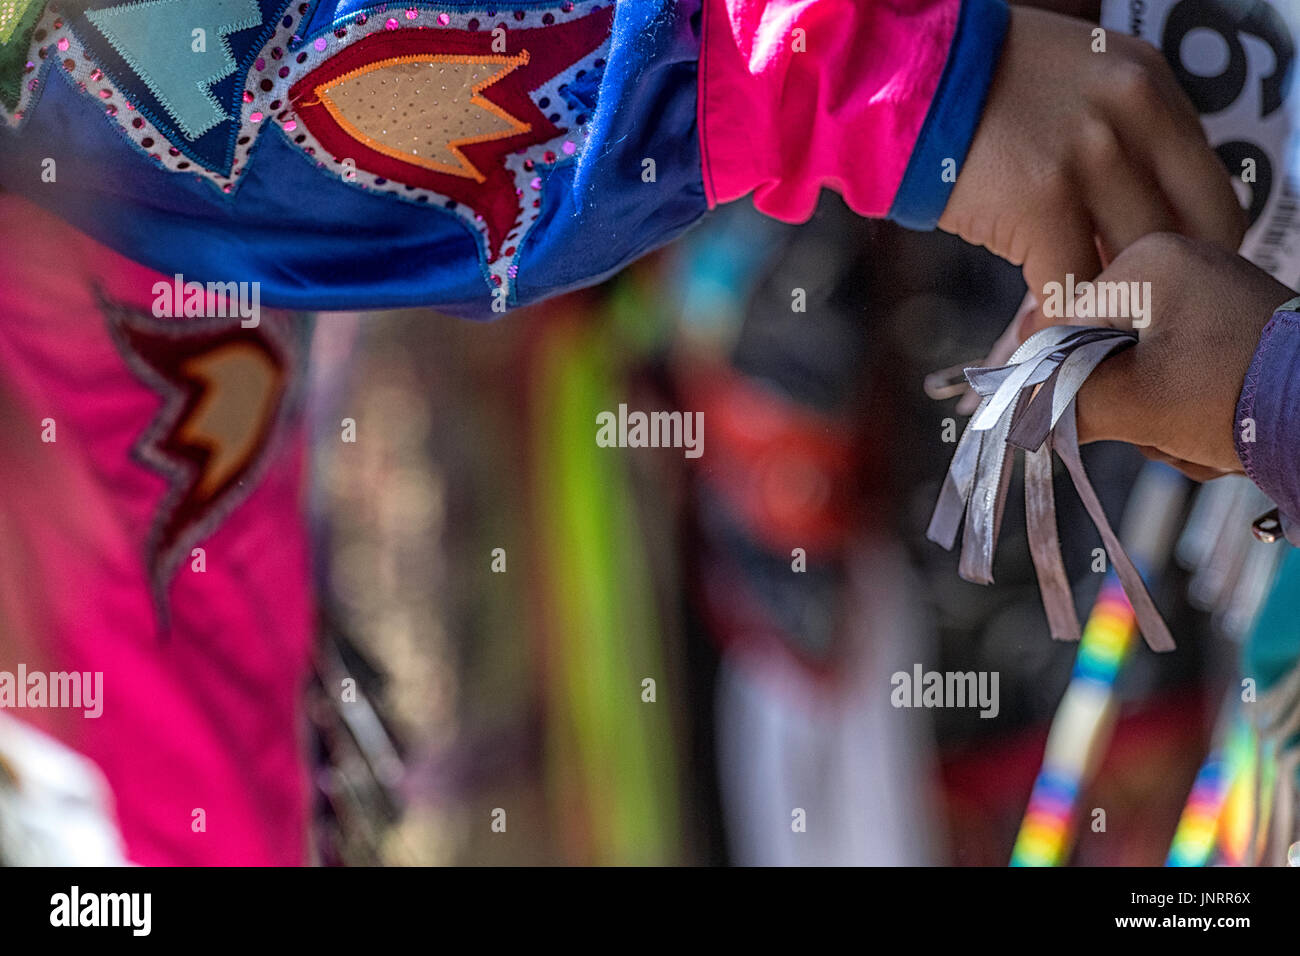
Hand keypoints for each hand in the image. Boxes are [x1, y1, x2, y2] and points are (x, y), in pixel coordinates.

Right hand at [940, 7, 1245, 336]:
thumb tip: (1118, 234)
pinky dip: (1055, 325)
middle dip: (1151, 293)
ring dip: (1102, 318)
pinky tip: (1033, 334)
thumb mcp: (1067, 91)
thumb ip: (1111, 146)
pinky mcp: (1040, 198)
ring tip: (1069, 335)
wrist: (893, 80)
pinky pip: (1070, 289)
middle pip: (1189, 239)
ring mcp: (1091, 156)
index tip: (1150, 287)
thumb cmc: (966, 94)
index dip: (1186, 257)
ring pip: (1133, 271)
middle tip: (1112, 322)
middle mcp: (1134, 114)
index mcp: (1148, 87)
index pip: (1210, 199)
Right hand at [1072, 233, 1292, 479]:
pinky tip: (1213, 433)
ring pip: (1138, 373)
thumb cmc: (1239, 394)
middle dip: (1124, 408)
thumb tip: (1012, 411)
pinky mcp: (1231, 330)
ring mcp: (1209, 297)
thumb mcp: (1135, 402)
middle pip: (1099, 353)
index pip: (1061, 324)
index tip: (1080, 416)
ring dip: (1157, 421)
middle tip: (1162, 429)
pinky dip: (1186, 415)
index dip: (1061, 379)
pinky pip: (1176, 375)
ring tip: (1196, 435)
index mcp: (1149, 260)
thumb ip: (1061, 402)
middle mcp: (1179, 265)